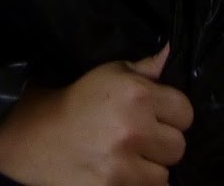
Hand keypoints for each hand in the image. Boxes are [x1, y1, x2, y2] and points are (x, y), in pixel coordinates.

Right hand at [0, 45, 192, 185]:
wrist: (38, 137)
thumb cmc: (79, 100)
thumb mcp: (111, 74)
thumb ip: (145, 68)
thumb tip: (170, 51)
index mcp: (138, 95)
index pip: (185, 113)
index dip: (173, 115)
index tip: (159, 116)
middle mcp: (134, 129)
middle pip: (178, 146)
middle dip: (162, 143)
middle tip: (143, 139)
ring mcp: (123, 165)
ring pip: (164, 175)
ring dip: (151, 169)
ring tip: (132, 158)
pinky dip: (137, 185)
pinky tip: (123, 174)